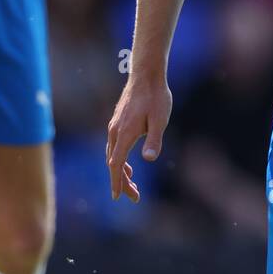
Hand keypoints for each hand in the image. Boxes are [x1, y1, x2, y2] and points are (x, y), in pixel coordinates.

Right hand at [106, 75, 172, 201]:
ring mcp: (114, 127)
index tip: (118, 197)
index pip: (116, 164)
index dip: (117, 182)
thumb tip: (149, 159)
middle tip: (134, 198)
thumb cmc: (156, 97)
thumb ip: (154, 139)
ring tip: (132, 187)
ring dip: (121, 173)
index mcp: (124, 134)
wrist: (146, 75)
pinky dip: (119, 160)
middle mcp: (115, 131)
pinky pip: (114, 147)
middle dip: (122, 182)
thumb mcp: (160, 120)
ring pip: (113, 156)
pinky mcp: (118, 123)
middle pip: (113, 163)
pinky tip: (128, 166)